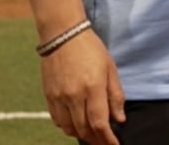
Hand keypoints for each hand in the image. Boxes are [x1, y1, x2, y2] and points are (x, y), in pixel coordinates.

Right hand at [41, 29, 125, 144]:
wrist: (63, 35)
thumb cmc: (91, 49)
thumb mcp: (110, 69)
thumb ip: (115, 95)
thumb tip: (119, 120)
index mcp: (93, 88)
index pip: (100, 123)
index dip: (108, 139)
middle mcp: (74, 96)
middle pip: (84, 130)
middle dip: (96, 140)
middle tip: (105, 143)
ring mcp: (59, 97)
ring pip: (69, 128)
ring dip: (82, 135)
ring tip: (92, 136)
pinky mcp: (49, 96)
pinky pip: (57, 120)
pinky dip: (67, 127)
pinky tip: (76, 124)